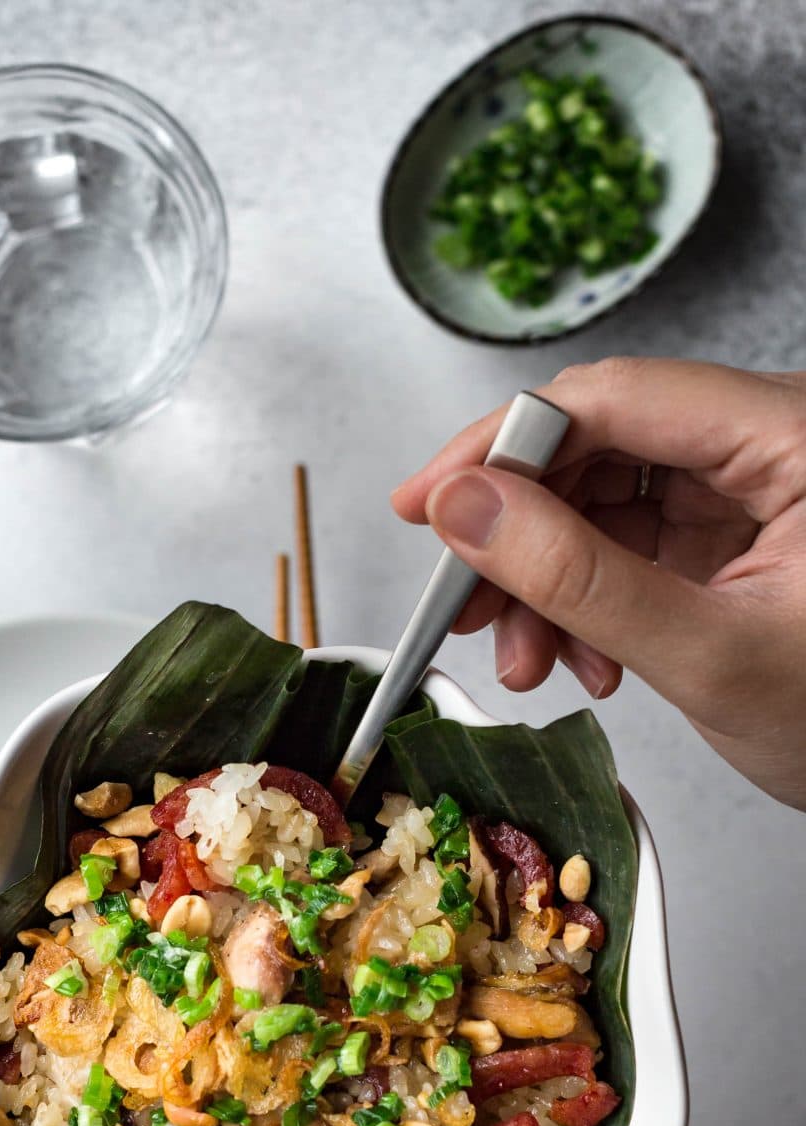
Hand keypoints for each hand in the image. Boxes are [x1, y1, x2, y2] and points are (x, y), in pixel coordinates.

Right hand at [391, 358, 805, 809]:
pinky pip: (622, 540)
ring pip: (597, 496)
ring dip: (544, 578)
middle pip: (596, 443)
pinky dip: (581, 598)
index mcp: (797, 436)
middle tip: (463, 600)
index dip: (502, 443)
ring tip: (528, 659)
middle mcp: (770, 439)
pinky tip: (580, 657)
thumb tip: (464, 507)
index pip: (616, 397)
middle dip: (520, 530)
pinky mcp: (728, 529)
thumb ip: (578, 578)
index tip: (427, 501)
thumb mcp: (707, 655)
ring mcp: (746, 484)